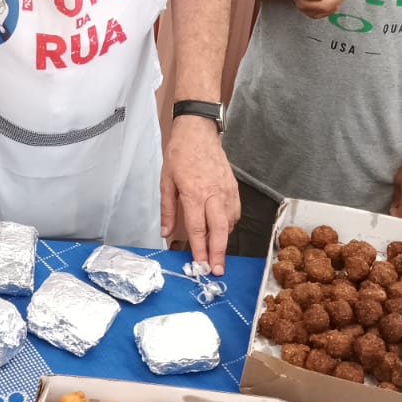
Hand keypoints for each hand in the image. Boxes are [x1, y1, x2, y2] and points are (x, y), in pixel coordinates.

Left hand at [159, 116, 238, 275]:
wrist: (198, 131)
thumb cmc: (180, 154)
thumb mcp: (166, 181)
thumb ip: (167, 209)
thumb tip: (166, 232)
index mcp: (194, 193)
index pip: (197, 228)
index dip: (199, 249)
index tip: (200, 264)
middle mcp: (213, 194)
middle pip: (219, 230)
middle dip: (218, 253)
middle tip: (217, 270)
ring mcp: (226, 190)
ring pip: (229, 222)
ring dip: (224, 240)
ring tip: (217, 253)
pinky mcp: (234, 187)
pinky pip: (235, 212)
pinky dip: (230, 225)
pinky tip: (223, 230)